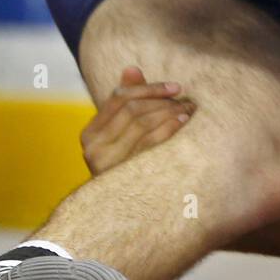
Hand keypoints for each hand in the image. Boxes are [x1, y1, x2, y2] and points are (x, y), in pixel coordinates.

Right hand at [79, 66, 193, 175]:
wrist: (124, 210)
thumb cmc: (128, 164)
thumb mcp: (123, 134)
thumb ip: (126, 102)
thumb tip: (132, 68)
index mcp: (90, 133)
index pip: (119, 97)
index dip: (149, 88)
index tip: (176, 87)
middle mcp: (93, 147)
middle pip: (132, 109)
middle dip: (163, 100)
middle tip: (186, 98)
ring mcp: (106, 162)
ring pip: (142, 123)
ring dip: (169, 111)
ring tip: (189, 108)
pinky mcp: (123, 174)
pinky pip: (151, 143)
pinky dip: (169, 127)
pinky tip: (184, 122)